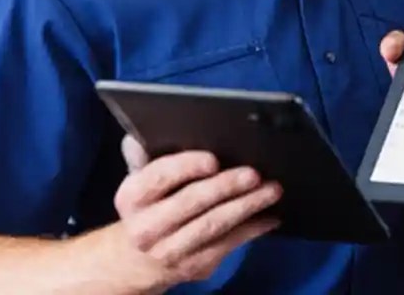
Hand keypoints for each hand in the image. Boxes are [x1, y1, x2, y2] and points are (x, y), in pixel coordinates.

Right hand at [112, 135, 281, 288]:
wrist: (138, 260)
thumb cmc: (147, 209)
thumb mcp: (139, 182)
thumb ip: (144, 158)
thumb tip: (138, 137)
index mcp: (131, 198)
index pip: (158, 177)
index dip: (187, 167)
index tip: (213, 160)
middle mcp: (147, 227)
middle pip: (191, 202)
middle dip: (225, 186)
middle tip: (253, 174)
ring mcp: (171, 250)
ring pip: (213, 225)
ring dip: (247, 206)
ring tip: (271, 189)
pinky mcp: (195, 266)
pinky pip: (228, 245)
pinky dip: (252, 229)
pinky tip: (269, 215)